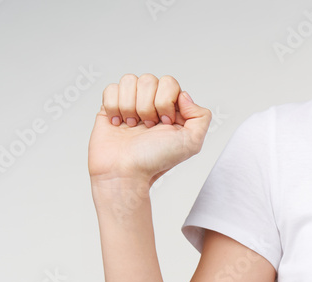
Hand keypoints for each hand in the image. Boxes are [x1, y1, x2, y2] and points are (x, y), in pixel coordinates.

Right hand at [87, 73, 211, 186]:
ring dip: (130, 106)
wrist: (124, 172)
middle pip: (149, 79)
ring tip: (132, 126)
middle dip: (148, 105)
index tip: (165, 123)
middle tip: (148, 127)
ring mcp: (131, 104)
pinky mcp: (110, 106)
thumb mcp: (192, 143)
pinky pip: (112, 88)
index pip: (170, 83)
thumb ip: (201, 117)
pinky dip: (114, 107)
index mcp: (172, 110)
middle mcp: (152, 104)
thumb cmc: (155, 161)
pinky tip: (119, 124)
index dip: (166, 101)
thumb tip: (184, 96)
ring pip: (129, 81)